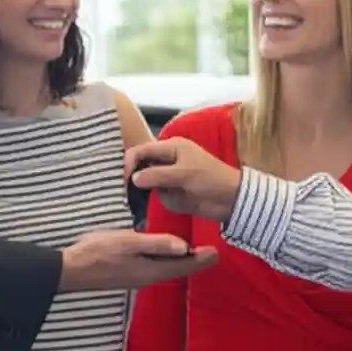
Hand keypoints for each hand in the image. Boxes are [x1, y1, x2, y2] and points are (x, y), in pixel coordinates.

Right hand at [58, 230, 217, 291]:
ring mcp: (136, 277)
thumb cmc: (98, 252)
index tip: (217, 253)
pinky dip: (166, 261)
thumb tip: (184, 247)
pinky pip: (154, 268)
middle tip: (211, 253)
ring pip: (165, 269)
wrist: (71, 269)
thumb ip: (156, 244)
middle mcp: (146, 277)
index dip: (200, 259)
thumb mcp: (128, 242)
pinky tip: (164, 255)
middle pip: (177, 269)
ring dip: (180, 262)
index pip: (182, 265)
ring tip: (193, 253)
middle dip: (194, 261)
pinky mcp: (127, 274)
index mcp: (150, 270)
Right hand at [123, 137, 242, 221]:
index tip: (122, 178)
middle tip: (121, 189)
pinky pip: (155, 194)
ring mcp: (168, 176)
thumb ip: (158, 175)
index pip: (142, 150)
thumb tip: (134, 178)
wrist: (231, 200)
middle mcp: (166, 159)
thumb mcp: (184, 174)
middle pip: (140, 164)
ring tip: (129, 197)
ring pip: (145, 181)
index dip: (129, 161)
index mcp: (171, 147)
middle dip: (131, 175)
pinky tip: (145, 203)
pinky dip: (152, 198)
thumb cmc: (211, 179)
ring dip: (140, 189)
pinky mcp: (171, 192)